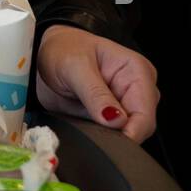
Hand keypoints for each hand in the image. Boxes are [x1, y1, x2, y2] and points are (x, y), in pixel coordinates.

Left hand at [35, 25, 158, 143]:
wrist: (45, 52)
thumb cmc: (62, 49)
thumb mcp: (74, 67)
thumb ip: (95, 94)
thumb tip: (117, 120)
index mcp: (137, 70)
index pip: (145, 114)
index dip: (130, 133)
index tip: (108, 140)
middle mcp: (138, 89)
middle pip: (140, 128)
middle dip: (118, 136)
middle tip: (88, 128)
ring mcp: (126, 104)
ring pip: (128, 135)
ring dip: (107, 136)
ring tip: (82, 119)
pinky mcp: (113, 116)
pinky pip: (113, 136)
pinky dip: (100, 136)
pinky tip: (84, 125)